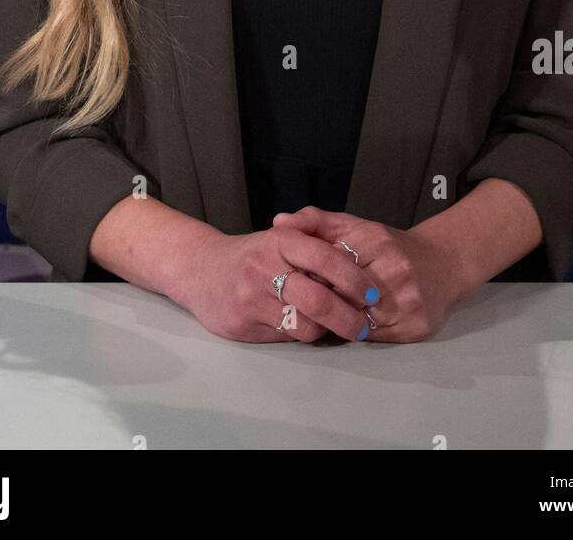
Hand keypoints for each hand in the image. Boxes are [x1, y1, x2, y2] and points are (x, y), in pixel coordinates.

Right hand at [179, 223, 382, 343]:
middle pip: (319, 299)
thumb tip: (356, 266)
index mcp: (281, 240)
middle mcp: (266, 266)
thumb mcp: (280, 236)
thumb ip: (315, 242)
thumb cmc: (252, 255)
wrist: (200, 269)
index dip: (354, 279)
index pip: (327, 258)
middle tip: (362, 325)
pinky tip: (304, 327)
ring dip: (326, 330)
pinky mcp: (244, 323)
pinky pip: (286, 336)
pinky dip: (302, 334)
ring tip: (333, 328)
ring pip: (305, 324)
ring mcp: (253, 296)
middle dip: (348, 316)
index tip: (372, 294)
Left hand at [272, 206, 465, 342]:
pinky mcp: (416, 327)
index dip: (311, 275)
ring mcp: (408, 301)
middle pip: (341, 296)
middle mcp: (395, 270)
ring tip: (326, 314)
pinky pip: (373, 338)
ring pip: (356, 321)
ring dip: (337, 320)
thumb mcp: (355, 224)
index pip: (328, 266)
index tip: (299, 279)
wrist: (443, 262)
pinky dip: (357, 332)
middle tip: (307, 302)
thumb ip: (315, 220)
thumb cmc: (390, 245)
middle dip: (323, 299)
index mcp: (377, 241)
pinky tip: (351, 324)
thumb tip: (278, 222)